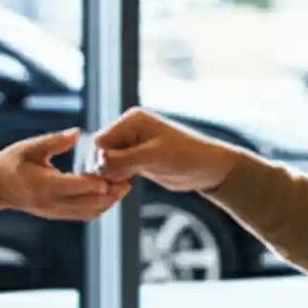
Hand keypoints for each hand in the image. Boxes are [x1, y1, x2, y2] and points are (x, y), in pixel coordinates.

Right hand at [0, 128, 129, 223]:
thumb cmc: (9, 163)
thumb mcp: (29, 147)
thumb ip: (54, 141)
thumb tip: (78, 133)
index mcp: (44, 186)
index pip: (78, 186)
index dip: (99, 182)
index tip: (118, 172)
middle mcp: (50, 203)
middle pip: (88, 204)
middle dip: (110, 194)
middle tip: (129, 180)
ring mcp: (53, 212)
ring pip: (87, 213)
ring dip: (107, 203)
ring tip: (124, 188)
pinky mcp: (55, 214)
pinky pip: (81, 215)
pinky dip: (97, 207)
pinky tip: (109, 195)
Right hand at [95, 108, 245, 192]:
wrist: (210, 168)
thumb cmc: (186, 156)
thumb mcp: (153, 157)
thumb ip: (123, 160)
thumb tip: (97, 166)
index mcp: (132, 120)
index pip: (100, 141)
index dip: (102, 160)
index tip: (113, 177)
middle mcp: (129, 130)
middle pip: (101, 152)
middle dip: (106, 170)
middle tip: (121, 184)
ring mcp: (132, 146)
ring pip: (107, 164)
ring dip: (111, 177)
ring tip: (125, 186)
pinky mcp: (137, 161)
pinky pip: (117, 171)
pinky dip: (117, 181)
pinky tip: (126, 187)